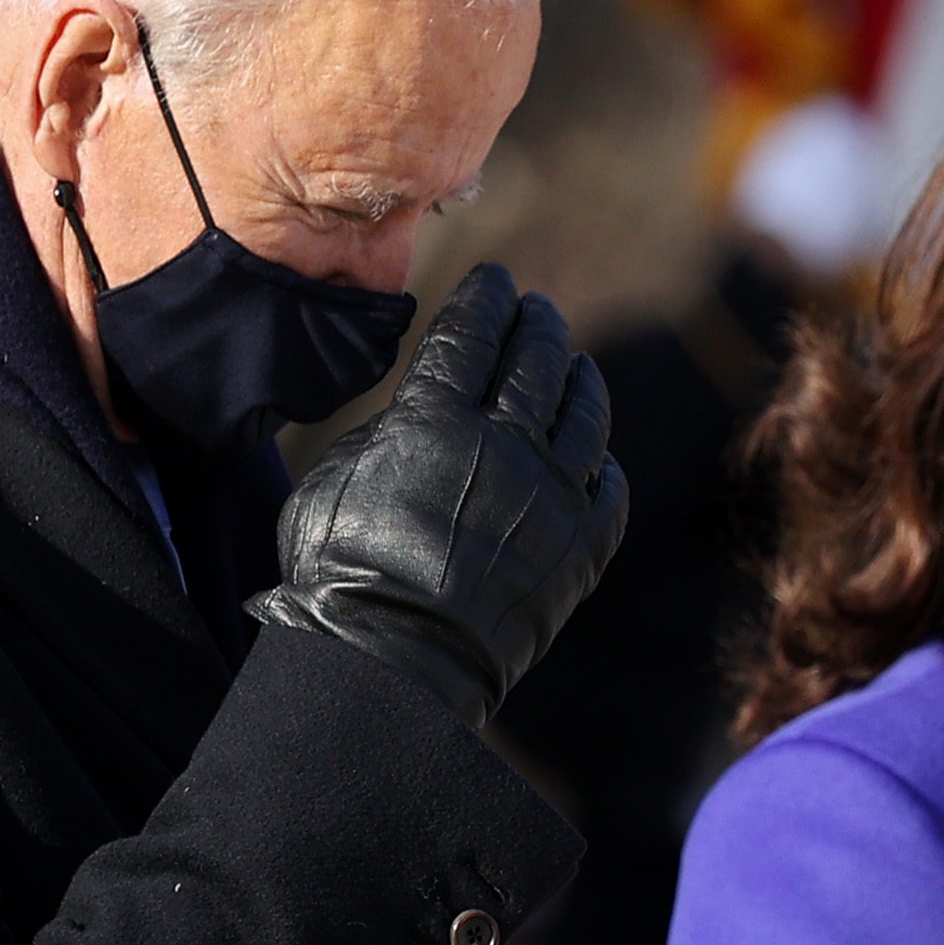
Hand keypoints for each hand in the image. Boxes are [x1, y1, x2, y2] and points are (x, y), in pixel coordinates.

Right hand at [251, 265, 629, 725]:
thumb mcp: (334, 481)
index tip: (494, 281)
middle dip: (538, 325)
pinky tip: (594, 452)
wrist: (397, 663)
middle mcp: (505, 446)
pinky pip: (609, 487)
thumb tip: (423, 413)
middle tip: (538, 311)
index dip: (486, 300)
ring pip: (584, 414)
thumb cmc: (341, 574)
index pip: (472, 335)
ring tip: (576, 364)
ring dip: (580, 379)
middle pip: (537, 360)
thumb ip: (387, 436)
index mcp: (434, 421)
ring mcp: (553, 496)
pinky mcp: (583, 547)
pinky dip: (602, 461)